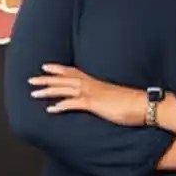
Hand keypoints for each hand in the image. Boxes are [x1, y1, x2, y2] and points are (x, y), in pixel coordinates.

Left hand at [29, 64, 145, 126]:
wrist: (144, 104)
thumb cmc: (131, 102)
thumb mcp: (112, 95)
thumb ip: (101, 95)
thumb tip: (96, 98)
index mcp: (94, 82)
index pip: (72, 72)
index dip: (58, 69)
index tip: (45, 66)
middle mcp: (90, 85)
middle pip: (63, 79)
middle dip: (46, 79)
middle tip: (31, 79)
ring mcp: (92, 93)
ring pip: (65, 89)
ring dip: (48, 90)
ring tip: (34, 93)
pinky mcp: (95, 104)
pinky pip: (75, 104)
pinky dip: (62, 105)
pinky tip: (51, 109)